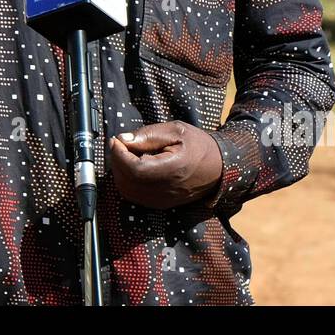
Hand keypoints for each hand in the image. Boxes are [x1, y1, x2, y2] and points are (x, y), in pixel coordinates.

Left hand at [108, 120, 222, 209]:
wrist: (219, 168)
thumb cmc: (199, 146)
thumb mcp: (177, 130)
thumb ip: (149, 135)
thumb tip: (123, 139)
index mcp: (172, 169)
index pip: (134, 169)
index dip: (119, 155)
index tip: (116, 140)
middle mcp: (166, 190)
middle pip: (127, 181)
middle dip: (116, 161)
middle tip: (119, 145)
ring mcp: (163, 200)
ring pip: (128, 191)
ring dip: (120, 172)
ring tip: (125, 155)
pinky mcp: (161, 204)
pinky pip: (135, 197)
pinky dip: (126, 182)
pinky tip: (132, 167)